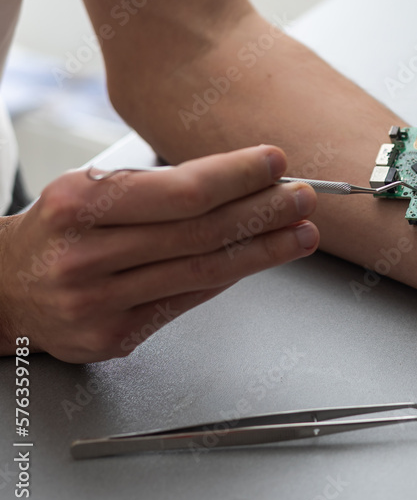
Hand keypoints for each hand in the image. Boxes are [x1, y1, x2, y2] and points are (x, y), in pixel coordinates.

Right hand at [0, 145, 318, 362]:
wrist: (3, 290)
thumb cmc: (59, 231)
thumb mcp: (91, 190)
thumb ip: (158, 189)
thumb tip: (241, 181)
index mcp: (80, 205)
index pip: (180, 191)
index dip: (236, 177)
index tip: (275, 163)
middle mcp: (88, 256)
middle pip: (200, 232)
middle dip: (263, 212)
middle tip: (304, 199)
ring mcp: (100, 302)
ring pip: (202, 271)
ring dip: (263, 251)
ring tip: (301, 233)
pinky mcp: (114, 336)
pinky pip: (188, 301)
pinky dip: (229, 276)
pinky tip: (259, 259)